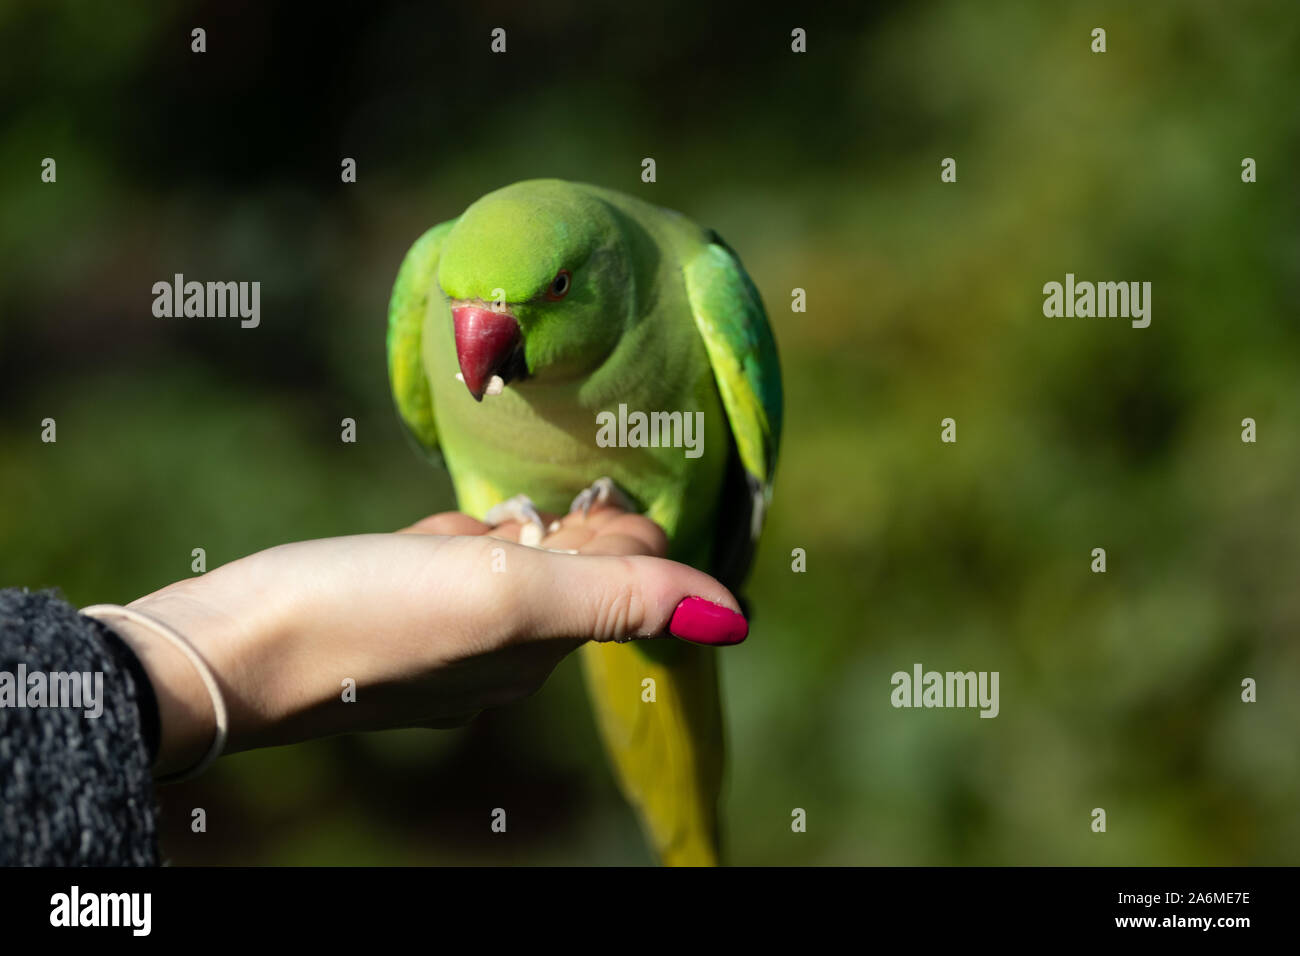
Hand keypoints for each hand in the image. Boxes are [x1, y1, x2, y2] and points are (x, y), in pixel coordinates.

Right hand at [106, 506, 746, 778]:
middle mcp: (504, 656)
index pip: (626, 579)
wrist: (231, 647)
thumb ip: (622, 598)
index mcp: (542, 652)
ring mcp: (447, 639)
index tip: (568, 510)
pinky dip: (443, 542)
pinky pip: (448, 565)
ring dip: (489, 532)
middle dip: (546, 530)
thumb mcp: (509, 596)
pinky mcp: (394, 618)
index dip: (614, 531)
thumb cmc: (371, 613)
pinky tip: (411, 541)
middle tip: (497, 525)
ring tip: (445, 536)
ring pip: (507, 559)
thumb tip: (736, 620)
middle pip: (570, 569)